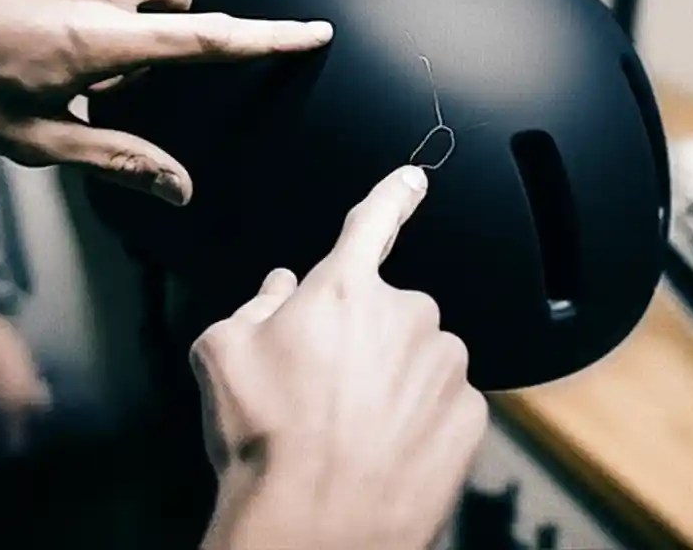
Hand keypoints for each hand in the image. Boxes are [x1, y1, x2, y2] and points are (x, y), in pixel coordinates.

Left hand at [0, 0, 332, 205]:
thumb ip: (119, 159)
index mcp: (100, 37)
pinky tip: (32, 27)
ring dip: (120, 28)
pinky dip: (88, 2)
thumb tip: (181, 190)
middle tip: (86, 89)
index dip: (270, 37)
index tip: (315, 30)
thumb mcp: (37, 141)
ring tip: (56, 57)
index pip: (210, 37)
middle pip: (168, 22)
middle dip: (147, 58)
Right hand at [191, 166, 487, 549]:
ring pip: (420, 358)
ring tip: (352, 430)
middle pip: (387, 311)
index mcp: (345, 289)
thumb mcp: (221, 355)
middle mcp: (409, 314)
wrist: (315, 525)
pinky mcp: (471, 416)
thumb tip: (282, 286)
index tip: (416, 176)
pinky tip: (385, 451)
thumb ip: (255, 306)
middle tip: (325, 389)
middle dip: (363, 338)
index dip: (394, 195)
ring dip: (394, 380)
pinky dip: (420, 420)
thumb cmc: (261, 435)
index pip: (373, 222)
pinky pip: (444, 403)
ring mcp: (446, 367)